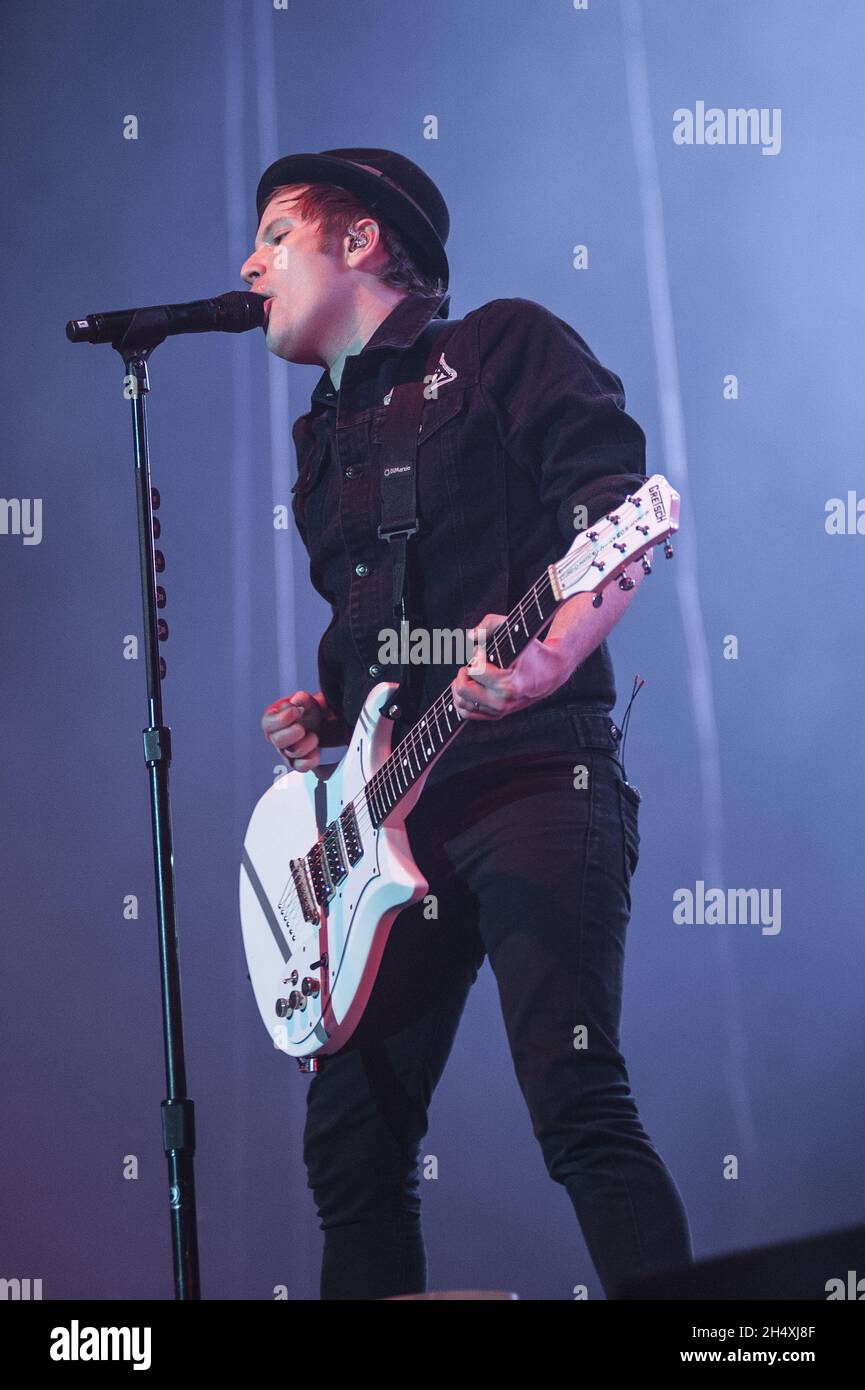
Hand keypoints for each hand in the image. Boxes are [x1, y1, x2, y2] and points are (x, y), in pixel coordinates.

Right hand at [261, 691, 323, 771]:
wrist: (320, 728)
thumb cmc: (308, 714)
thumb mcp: (306, 703)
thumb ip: (302, 699)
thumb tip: (298, 699)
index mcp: (274, 722)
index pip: (268, 724)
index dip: (280, 719)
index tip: (295, 711)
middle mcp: (278, 739)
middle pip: (278, 741)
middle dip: (291, 734)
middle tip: (301, 728)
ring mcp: (287, 752)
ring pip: (291, 753)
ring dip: (306, 744)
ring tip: (314, 736)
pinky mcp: (298, 763)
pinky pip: (301, 766)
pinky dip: (310, 760)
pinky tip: (316, 752)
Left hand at [451, 613, 570, 720]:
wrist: (552, 672)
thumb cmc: (535, 652)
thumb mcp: (518, 631)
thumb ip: (491, 624)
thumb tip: (469, 635)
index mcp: (509, 684)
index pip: (476, 670)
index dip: (476, 655)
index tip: (484, 650)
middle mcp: (503, 702)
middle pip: (463, 689)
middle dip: (463, 673)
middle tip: (472, 664)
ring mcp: (500, 710)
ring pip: (462, 703)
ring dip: (459, 686)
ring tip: (468, 674)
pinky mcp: (497, 714)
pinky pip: (467, 713)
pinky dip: (462, 700)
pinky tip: (469, 685)